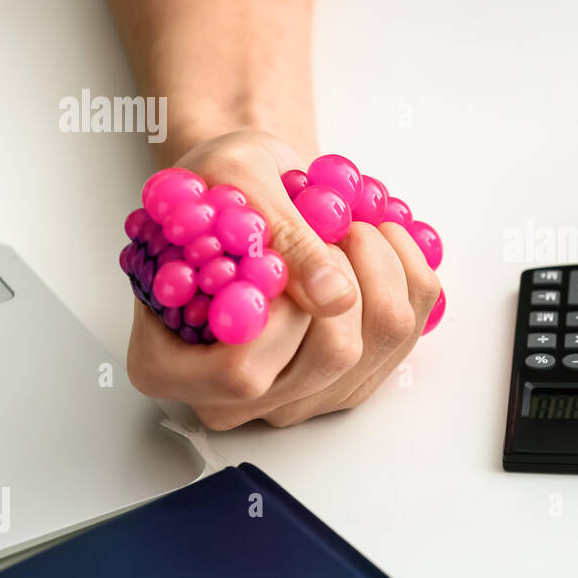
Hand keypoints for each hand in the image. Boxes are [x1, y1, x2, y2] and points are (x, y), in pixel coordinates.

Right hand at [126, 129, 440, 427]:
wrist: (251, 191)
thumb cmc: (224, 183)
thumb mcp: (235, 179)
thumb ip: (280, 238)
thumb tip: (334, 297)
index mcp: (169, 364)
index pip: (241, 371)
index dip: (282, 312)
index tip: (287, 251)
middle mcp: (234, 398)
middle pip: (325, 363)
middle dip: (343, 278)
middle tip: (324, 224)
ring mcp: (297, 394)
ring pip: (376, 348)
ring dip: (379, 269)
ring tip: (347, 228)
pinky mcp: (351, 375)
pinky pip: (408, 331)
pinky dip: (406, 271)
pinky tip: (375, 241)